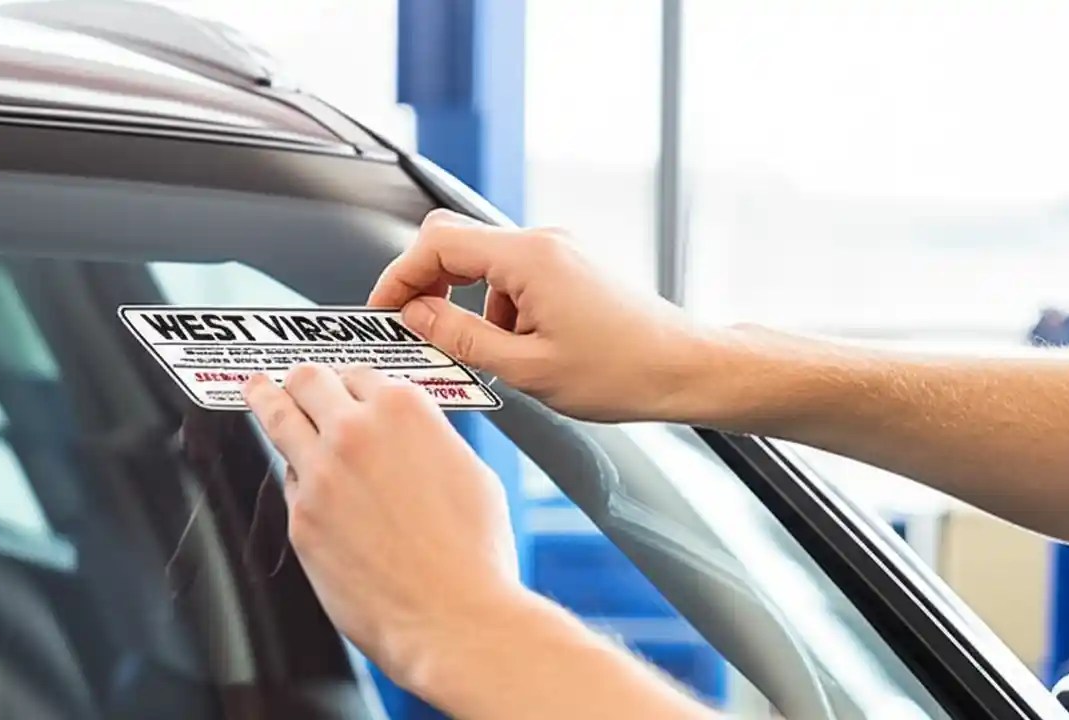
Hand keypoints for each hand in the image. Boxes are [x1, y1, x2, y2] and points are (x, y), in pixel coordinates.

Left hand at [242, 366, 522, 685]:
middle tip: (296, 380)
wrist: (452, 614)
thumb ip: (429, 442)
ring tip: (256, 390)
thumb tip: (414, 441)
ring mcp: (320, 474)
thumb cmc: (473, 553)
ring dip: (267, 400)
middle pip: (308, 380)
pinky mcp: (300, 519)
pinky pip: (288, 483)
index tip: (350, 385)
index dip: (355, 380)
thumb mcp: (469, 471)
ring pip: (278, 419)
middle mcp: (355, 432)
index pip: (361, 372)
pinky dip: (296, 478)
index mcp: (404, 410)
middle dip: (303, 379)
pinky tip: (303, 481)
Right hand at [368, 210, 711, 421]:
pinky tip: (522, 351)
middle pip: (458, 243)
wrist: (683, 368)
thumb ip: (461, 338)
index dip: (400, 278)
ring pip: (486, 266)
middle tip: (418, 330)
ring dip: (472, 308)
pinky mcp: (571, 268)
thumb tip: (417, 317)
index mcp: (529, 258)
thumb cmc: (622, 371)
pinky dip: (501, 311)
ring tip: (492, 358)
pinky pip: (516, 278)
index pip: (438, 245)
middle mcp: (544, 243)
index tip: (384, 311)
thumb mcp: (527, 367)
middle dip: (429, 286)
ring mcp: (560, 252)